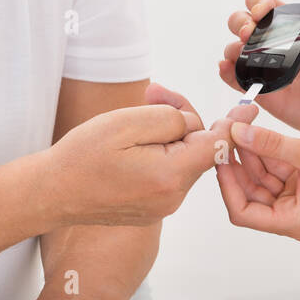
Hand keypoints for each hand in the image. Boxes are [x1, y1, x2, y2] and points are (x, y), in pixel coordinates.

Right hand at [46, 82, 232, 226]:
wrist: (50, 192)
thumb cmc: (82, 157)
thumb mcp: (129, 122)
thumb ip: (171, 119)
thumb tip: (192, 125)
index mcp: (171, 176)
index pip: (217, 145)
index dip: (233, 122)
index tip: (249, 105)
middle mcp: (173, 197)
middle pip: (197, 147)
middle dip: (181, 118)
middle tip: (152, 93)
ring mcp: (162, 205)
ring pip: (181, 158)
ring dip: (166, 133)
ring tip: (135, 112)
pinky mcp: (151, 207)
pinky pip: (167, 171)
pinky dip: (158, 151)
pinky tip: (133, 139)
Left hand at [214, 118, 299, 240]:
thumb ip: (272, 144)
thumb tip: (238, 132)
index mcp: (291, 221)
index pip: (243, 212)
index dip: (227, 185)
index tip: (220, 157)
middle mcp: (290, 213)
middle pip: (249, 193)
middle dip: (236, 164)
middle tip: (224, 134)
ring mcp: (297, 197)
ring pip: (260, 178)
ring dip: (250, 154)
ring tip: (238, 127)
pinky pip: (275, 168)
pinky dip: (266, 151)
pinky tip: (256, 131)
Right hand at [219, 0, 299, 141]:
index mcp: (295, 30)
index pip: (268, 6)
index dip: (259, 3)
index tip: (264, 11)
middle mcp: (275, 46)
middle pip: (244, 23)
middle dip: (240, 22)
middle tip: (248, 32)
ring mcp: (266, 68)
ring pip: (236, 50)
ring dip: (232, 48)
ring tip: (238, 53)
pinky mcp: (263, 92)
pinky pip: (238, 80)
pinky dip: (227, 73)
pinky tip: (225, 69)